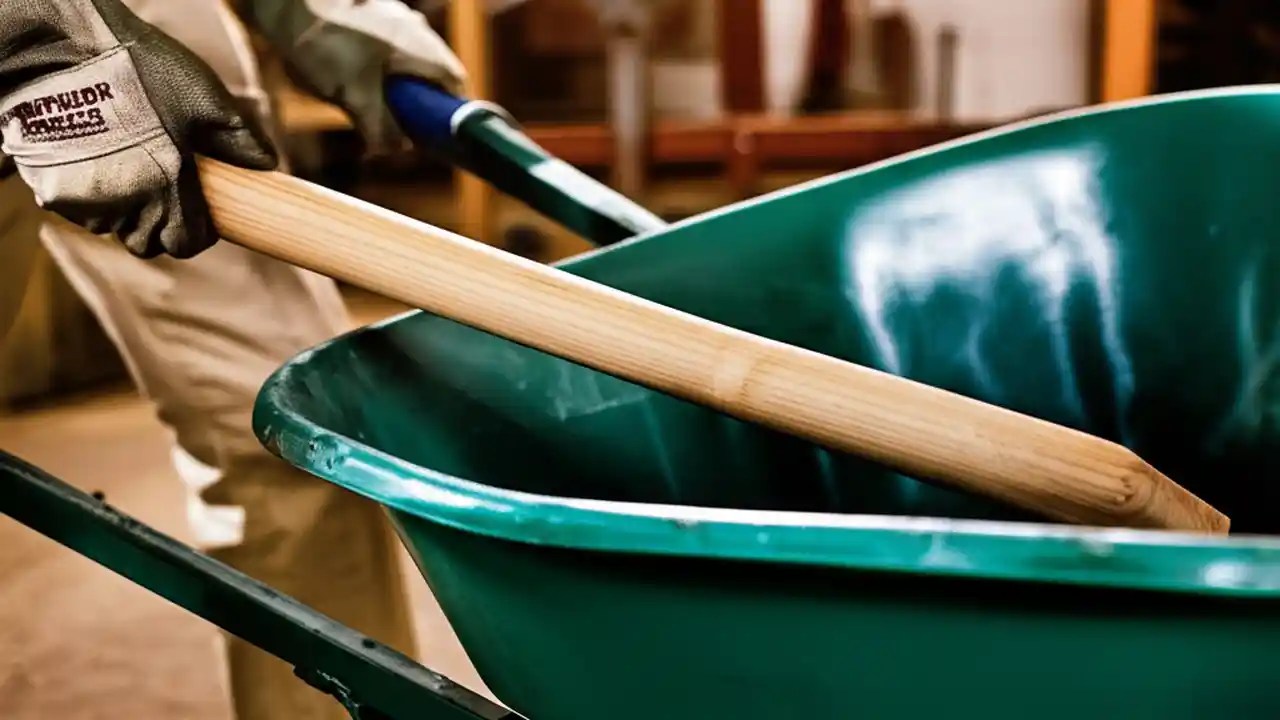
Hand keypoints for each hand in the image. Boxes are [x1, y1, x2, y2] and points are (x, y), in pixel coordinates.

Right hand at [0, 0, 277, 258]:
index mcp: (170, 192)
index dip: (197, 233)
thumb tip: (268, 167)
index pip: (186, 243)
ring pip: (113, 228)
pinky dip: (94, 198)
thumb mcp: (207, 100)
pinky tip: (102, 165)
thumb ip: (241, 139)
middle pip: (147, 244)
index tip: (198, 212)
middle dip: (161, 229)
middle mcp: (128, 207)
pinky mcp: (56, 189)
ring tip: (134, 175)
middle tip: (166, 195)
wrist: (68, 50)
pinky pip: (81, 210)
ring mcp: (88, 200)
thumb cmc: (146, 73)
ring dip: (126, 213)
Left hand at [240, 0, 467, 154]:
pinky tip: (350, 84)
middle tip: (401, 129)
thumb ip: (380, 127)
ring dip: (393, 88)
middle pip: (430, 74)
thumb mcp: (355, 97)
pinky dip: (375, 71)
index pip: (456, 83)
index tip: (440, 135)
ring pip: (404, 61)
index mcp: (422, 47)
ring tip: (369, 110)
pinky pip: (382, 50)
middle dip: (417, 103)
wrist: (286, 2)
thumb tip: (396, 149)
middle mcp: (414, 29)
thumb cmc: (327, 44)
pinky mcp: (368, 16)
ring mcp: (391, 18)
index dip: (451, 112)